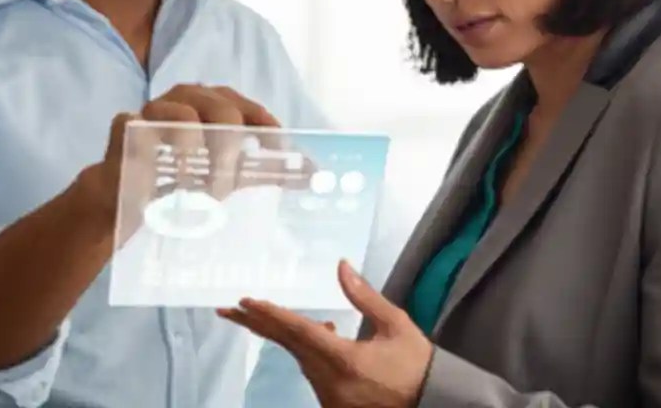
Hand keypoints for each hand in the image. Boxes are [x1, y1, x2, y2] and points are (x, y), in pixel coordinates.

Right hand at [71, 83, 279, 239]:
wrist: (130, 197)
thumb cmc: (186, 177)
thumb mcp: (232, 175)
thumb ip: (270, 170)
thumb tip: (316, 173)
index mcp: (212, 101)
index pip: (244, 105)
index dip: (263, 124)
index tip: (276, 150)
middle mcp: (184, 98)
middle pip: (221, 110)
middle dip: (230, 150)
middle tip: (228, 186)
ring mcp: (153, 109)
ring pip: (184, 117)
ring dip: (198, 156)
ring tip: (202, 189)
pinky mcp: (124, 126)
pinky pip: (143, 130)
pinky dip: (159, 158)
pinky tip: (169, 184)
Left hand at [218, 260, 432, 407]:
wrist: (433, 404)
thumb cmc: (417, 363)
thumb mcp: (395, 324)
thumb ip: (364, 296)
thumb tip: (341, 266)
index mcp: (344, 358)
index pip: (298, 331)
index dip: (269, 315)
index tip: (245, 302)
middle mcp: (330, 381)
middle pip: (287, 346)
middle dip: (256, 325)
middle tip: (227, 310)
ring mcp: (329, 398)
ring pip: (300, 360)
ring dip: (287, 336)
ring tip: (270, 315)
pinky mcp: (332, 407)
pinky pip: (313, 374)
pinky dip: (310, 353)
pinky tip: (322, 336)